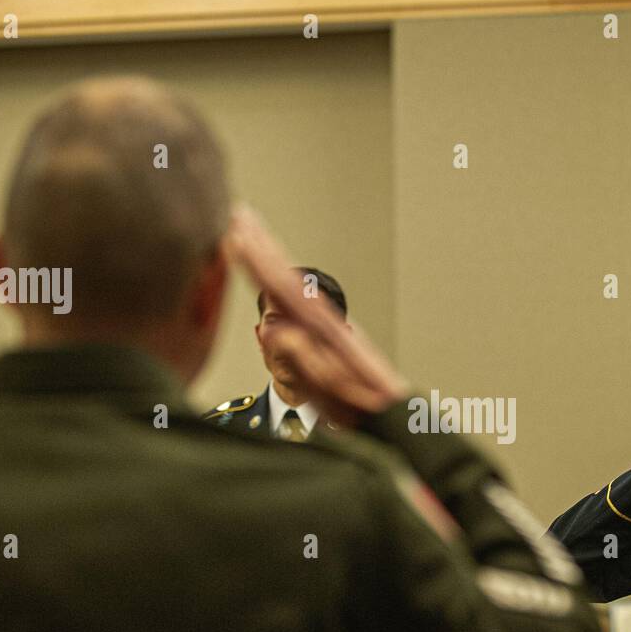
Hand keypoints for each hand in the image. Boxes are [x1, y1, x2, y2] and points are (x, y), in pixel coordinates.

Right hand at [221, 206, 407, 425]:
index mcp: (323, 332)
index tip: (236, 238)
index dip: (257, 264)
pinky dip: (285, 281)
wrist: (393, 415)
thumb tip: (275, 330)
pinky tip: (277, 276)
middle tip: (240, 216)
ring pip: (294, 284)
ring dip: (273, 257)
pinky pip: (301, 299)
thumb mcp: (332, 391)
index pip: (282, 290)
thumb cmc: (363, 409)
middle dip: (262, 247)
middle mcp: (327, 321)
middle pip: (287, 277)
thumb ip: (304, 360)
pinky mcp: (332, 333)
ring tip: (252, 232)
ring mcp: (330, 325)